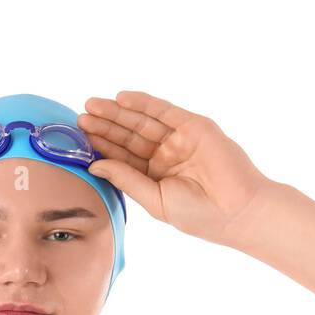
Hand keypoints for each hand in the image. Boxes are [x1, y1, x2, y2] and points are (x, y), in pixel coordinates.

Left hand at [80, 91, 273, 246]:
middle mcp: (166, 155)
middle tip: (79, 117)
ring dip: (118, 112)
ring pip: (143, 121)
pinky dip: (143, 103)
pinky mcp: (194, 126)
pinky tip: (121, 99)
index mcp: (156, 176)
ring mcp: (180, 139)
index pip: (123, 157)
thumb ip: (126, 180)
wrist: (236, 211)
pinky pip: (164, 110)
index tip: (77, 139)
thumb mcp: (154, 199)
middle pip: (129, 136)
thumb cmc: (199, 215)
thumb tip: (95, 164)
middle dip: (105, 126)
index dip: (102, 147)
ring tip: (92, 106)